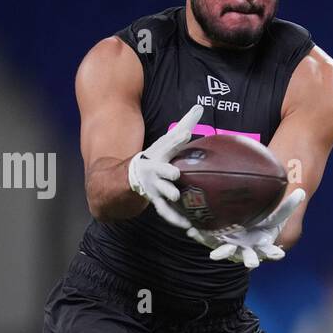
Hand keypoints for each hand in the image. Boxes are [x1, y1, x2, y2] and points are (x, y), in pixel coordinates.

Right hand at [127, 104, 202, 228]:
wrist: (132, 178)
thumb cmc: (158, 157)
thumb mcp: (168, 141)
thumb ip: (184, 125)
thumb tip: (200, 106)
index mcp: (160, 153)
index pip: (168, 144)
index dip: (176, 138)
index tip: (185, 134)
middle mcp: (155, 170)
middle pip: (161, 170)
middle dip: (167, 172)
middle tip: (174, 173)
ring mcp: (154, 187)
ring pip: (161, 192)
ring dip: (168, 194)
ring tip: (177, 197)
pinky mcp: (156, 202)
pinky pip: (166, 212)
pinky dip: (176, 219)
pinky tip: (188, 226)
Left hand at [186, 187, 306, 268]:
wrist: (244, 222)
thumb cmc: (264, 220)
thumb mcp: (277, 213)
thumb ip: (288, 206)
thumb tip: (302, 191)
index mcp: (263, 244)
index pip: (271, 251)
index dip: (274, 254)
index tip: (278, 254)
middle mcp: (248, 248)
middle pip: (250, 257)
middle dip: (251, 261)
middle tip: (252, 264)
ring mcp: (231, 246)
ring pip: (227, 252)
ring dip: (222, 253)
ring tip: (215, 254)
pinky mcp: (216, 240)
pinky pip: (208, 239)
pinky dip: (201, 236)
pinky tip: (193, 231)